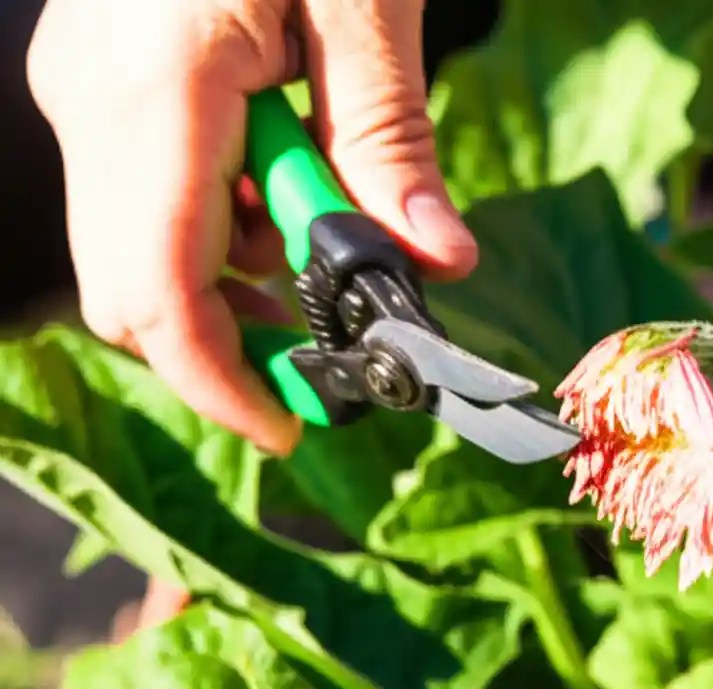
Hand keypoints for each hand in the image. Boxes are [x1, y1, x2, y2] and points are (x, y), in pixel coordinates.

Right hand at [26, 0, 474, 454]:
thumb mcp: (366, 4)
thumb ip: (392, 141)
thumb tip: (437, 264)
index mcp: (152, 90)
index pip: (156, 296)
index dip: (220, 386)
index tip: (294, 430)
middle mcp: (91, 104)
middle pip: (133, 293)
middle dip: (237, 336)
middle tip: (345, 325)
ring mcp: (85, 94)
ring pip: (141, 252)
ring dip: (243, 272)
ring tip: (333, 210)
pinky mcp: (102, 86)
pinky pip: (148, 199)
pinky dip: (224, 222)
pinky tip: (289, 173)